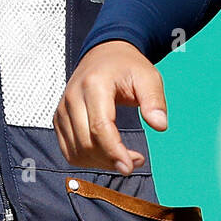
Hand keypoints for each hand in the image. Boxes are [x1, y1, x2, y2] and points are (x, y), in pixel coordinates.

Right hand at [54, 40, 168, 174]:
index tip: (131, 166)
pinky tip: (106, 155)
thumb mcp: (148, 77)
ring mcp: (63, 109)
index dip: (114, 151)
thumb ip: (155, 100)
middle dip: (112, 159)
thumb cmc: (127, 66)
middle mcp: (73, 96)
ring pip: (76, 151)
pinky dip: (87, 160)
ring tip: (123, 156)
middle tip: (135, 160)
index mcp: (95, 84)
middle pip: (87, 142)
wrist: (105, 54)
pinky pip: (69, 150)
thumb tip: (160, 125)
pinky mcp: (60, 119)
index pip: (100, 127)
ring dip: (101, 163)